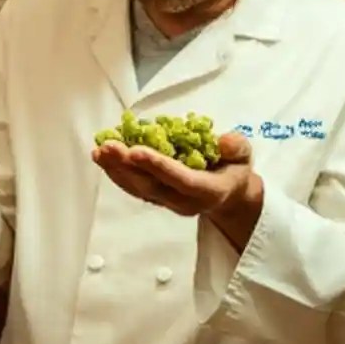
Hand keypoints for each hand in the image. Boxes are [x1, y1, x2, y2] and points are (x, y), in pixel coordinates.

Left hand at [91, 131, 256, 215]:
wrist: (228, 196)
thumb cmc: (234, 170)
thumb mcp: (244, 157)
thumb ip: (236, 148)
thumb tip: (224, 140)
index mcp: (208, 191)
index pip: (181, 180)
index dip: (158, 166)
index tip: (136, 151)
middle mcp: (184, 202)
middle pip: (151, 186)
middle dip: (127, 166)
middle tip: (108, 146)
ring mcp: (166, 202)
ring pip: (137, 188)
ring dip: (115, 169)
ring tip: (99, 150)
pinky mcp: (155, 198)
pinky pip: (132, 187)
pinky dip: (116, 172)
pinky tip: (102, 157)